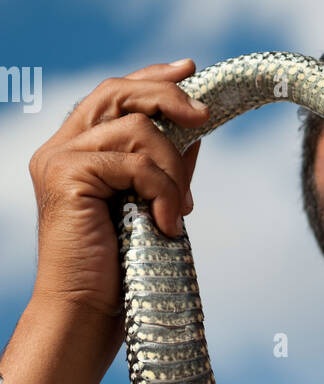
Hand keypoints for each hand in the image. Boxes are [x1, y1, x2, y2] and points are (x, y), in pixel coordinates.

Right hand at [0, 59, 209, 383]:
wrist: (89, 314)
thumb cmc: (122, 268)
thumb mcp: (151, 203)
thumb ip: (165, 165)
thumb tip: (195, 128)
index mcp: (74, 150)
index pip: (112, 94)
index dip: (152, 77)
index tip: (191, 69)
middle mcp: (59, 148)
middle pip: (118, 93)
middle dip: (168, 97)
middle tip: (205, 116)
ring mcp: (58, 160)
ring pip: (137, 130)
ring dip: (174, 169)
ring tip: (178, 211)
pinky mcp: (66, 176)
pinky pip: (135, 163)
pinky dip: (163, 190)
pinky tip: (167, 223)